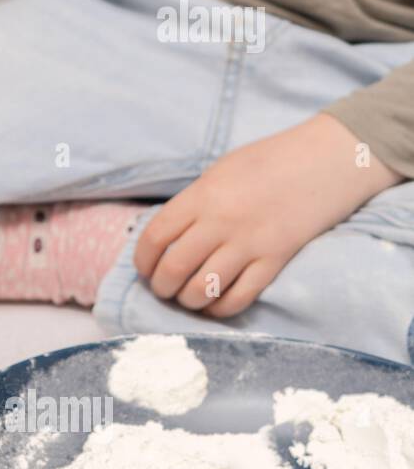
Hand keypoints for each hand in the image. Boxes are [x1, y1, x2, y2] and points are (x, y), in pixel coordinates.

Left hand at [134, 114, 400, 317]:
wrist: (326, 160)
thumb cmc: (268, 162)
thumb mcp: (220, 172)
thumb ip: (192, 203)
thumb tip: (165, 236)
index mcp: (201, 196)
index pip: (154, 237)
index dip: (142, 261)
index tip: (145, 269)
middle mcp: (220, 222)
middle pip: (173, 269)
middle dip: (161, 287)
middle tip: (163, 288)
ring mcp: (249, 244)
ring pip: (202, 290)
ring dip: (188, 301)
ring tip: (188, 297)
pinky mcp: (275, 260)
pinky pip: (239, 298)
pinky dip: (220, 308)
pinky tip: (216, 304)